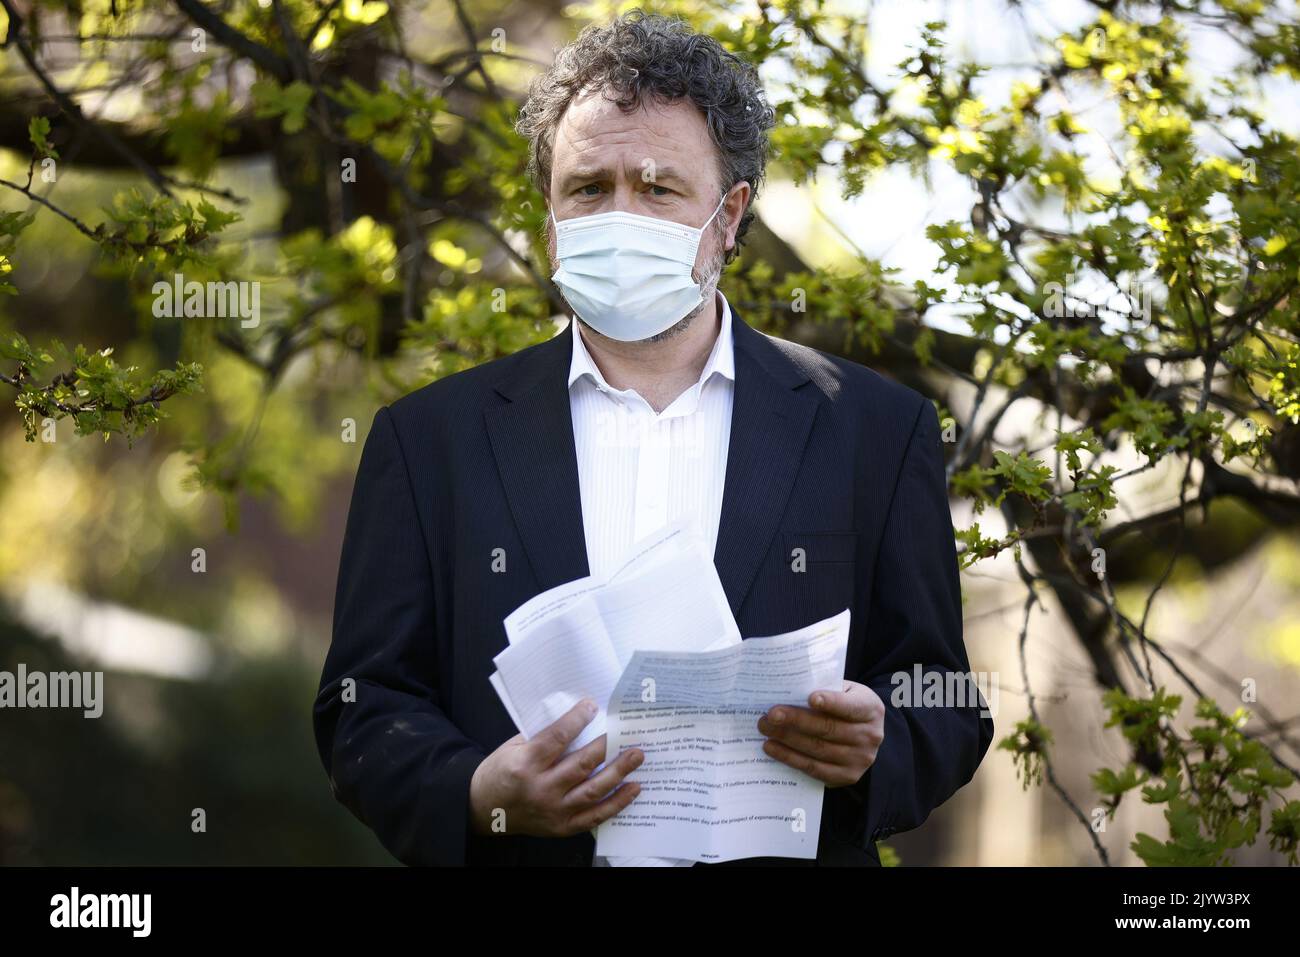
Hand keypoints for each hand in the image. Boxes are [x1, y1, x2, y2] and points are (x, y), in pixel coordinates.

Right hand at [468, 698, 643, 837]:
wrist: (483, 809)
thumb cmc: (501, 771)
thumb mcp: (513, 748)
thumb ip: (542, 737)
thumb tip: (577, 718)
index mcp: (525, 764)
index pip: (556, 738)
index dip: (576, 720)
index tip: (593, 706)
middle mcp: (541, 789)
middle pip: (581, 764)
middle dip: (607, 746)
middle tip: (628, 732)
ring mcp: (553, 810)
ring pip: (592, 791)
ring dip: (619, 772)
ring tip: (637, 756)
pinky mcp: (562, 826)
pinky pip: (594, 816)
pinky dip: (616, 803)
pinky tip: (633, 788)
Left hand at [757, 680, 883, 786]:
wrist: (864, 734)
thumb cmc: (846, 705)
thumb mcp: (845, 691)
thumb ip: (826, 689)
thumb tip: (789, 688)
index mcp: (871, 709)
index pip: (851, 706)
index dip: (831, 702)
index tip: (811, 698)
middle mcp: (870, 736)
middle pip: (828, 729)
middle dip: (796, 721)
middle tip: (770, 715)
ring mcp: (860, 759)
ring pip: (818, 749)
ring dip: (787, 740)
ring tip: (765, 729)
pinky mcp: (847, 776)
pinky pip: (814, 768)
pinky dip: (790, 758)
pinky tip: (772, 748)